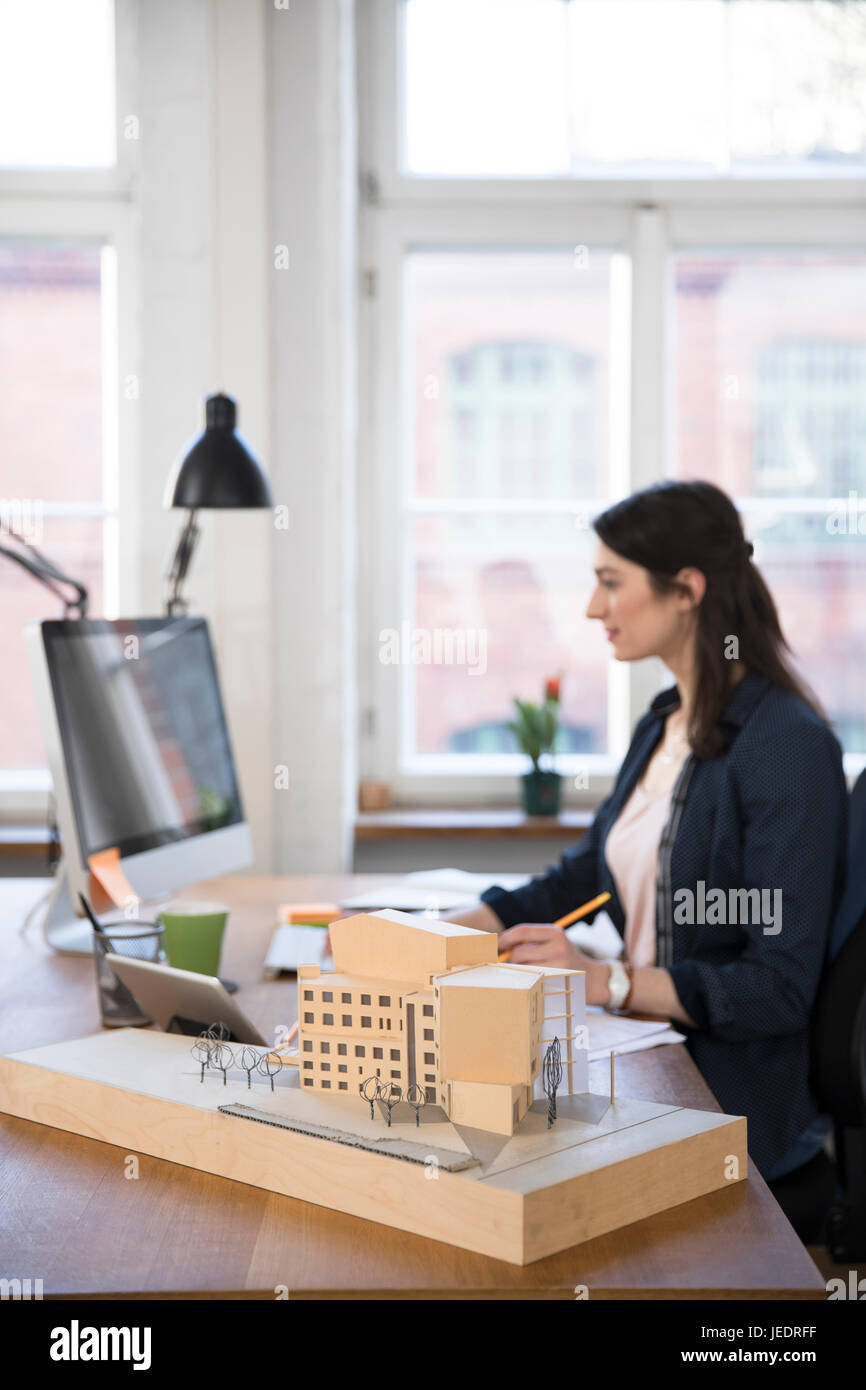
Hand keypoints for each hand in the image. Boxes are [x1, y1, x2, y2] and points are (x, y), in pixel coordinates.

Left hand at [496, 923, 611, 1004]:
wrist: (589, 977)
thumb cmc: (562, 957)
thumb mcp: (552, 941)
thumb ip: (529, 940)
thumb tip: (499, 946)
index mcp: (555, 932)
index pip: (522, 931)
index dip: (506, 938)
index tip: (499, 945)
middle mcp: (558, 947)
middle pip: (518, 953)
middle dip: (513, 958)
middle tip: (519, 962)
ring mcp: (558, 966)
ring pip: (522, 968)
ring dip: (521, 970)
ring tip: (532, 970)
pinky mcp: (556, 982)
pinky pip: (530, 980)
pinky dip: (527, 979)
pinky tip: (535, 979)